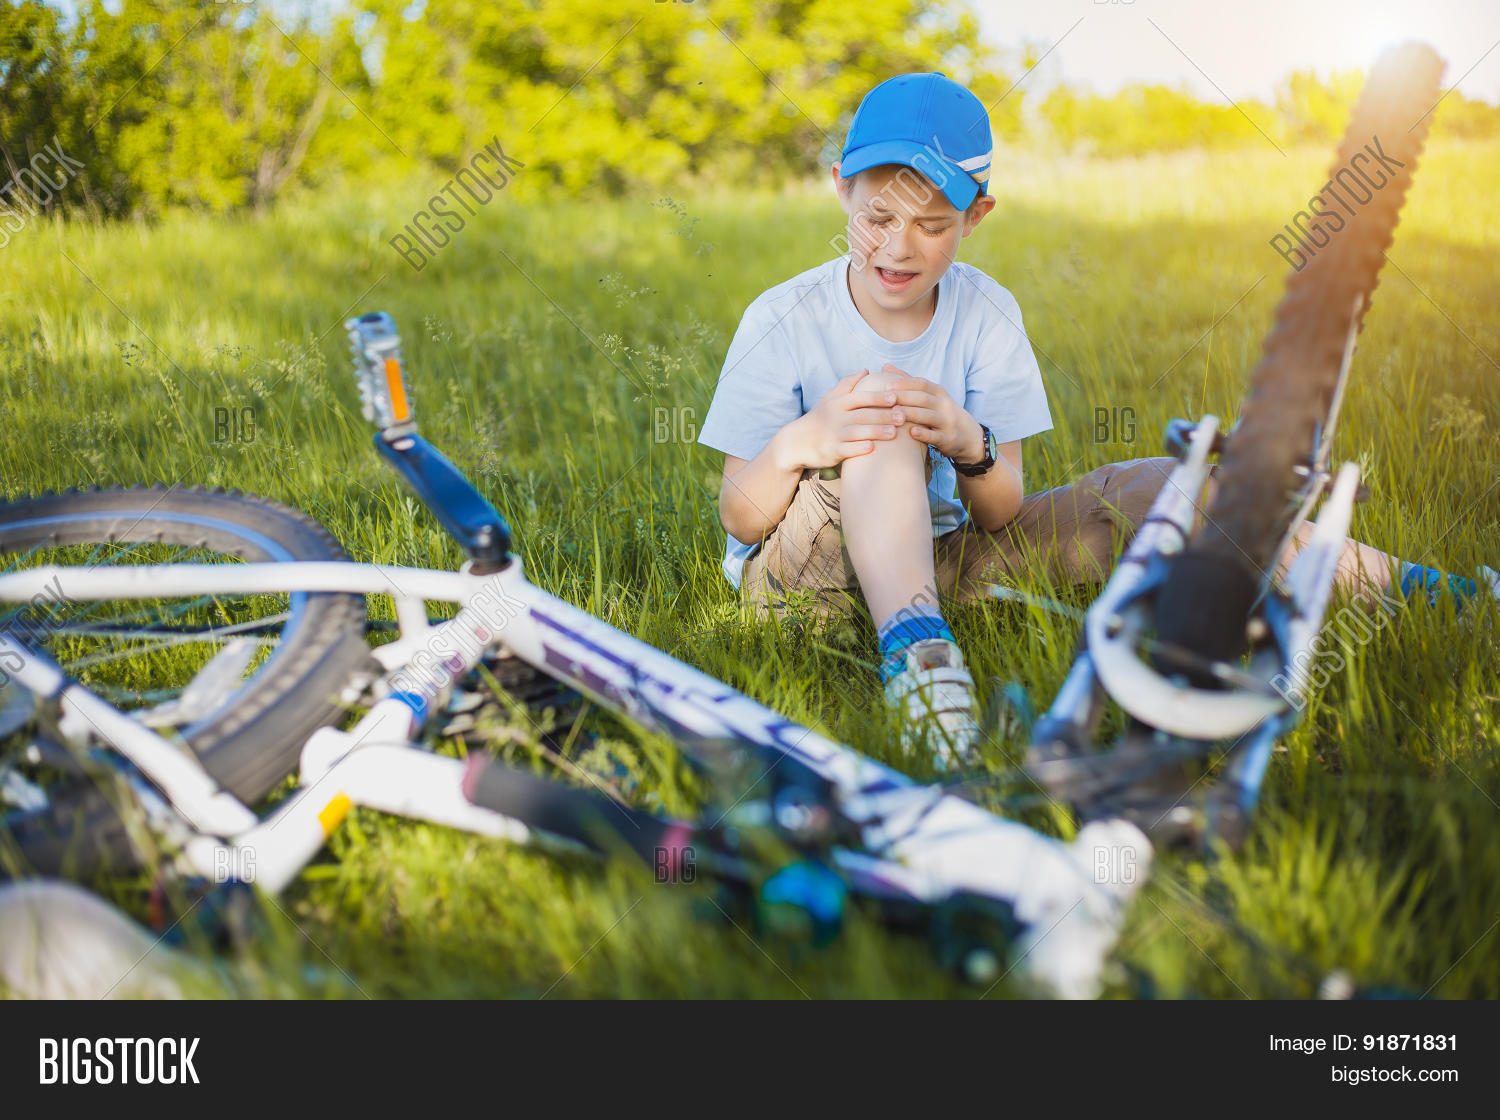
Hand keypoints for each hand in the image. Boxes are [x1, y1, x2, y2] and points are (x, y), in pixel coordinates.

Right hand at [784, 370, 901, 469]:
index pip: (860, 397)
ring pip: (857, 432)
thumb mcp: (829, 398)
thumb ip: (847, 384)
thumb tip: (866, 370)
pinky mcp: (831, 451)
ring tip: (894, 433)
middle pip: (863, 414)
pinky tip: (872, 448)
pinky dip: (859, 448)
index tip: (896, 396)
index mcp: (838, 403)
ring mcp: (833, 434)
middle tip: (904, 416)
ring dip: (876, 431)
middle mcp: (836, 417)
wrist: (796, 441)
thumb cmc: (819, 418)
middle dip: (884, 415)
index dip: (878, 396)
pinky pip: (846, 449)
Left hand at [878, 364, 984, 461]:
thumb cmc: (942, 414)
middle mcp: (945, 405)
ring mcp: (948, 422)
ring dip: (911, 413)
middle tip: (885, 398)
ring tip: (894, 413)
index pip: (922, 384)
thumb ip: (908, 383)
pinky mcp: (949, 439)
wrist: (970, 437)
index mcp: (939, 393)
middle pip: (923, 398)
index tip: (886, 385)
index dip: (905, 383)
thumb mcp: (931, 396)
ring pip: (929, 416)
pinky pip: (936, 437)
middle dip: (904, 397)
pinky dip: (925, 435)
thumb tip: (885, 367)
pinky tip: (912, 433)